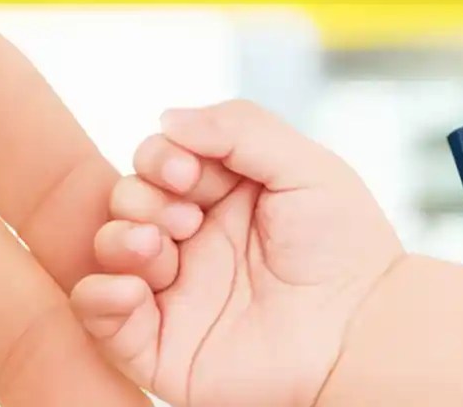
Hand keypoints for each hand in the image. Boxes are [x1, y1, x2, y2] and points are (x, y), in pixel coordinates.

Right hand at [70, 101, 403, 406]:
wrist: (363, 334)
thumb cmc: (348, 252)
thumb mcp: (306, 167)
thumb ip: (239, 128)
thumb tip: (169, 119)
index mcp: (223, 196)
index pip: (160, 160)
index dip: (161, 157)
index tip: (187, 172)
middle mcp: (193, 240)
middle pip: (127, 198)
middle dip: (142, 198)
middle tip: (187, 220)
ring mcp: (175, 292)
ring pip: (109, 249)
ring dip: (120, 239)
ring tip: (159, 249)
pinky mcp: (160, 344)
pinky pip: (101, 317)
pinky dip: (99, 296)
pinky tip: (131, 289)